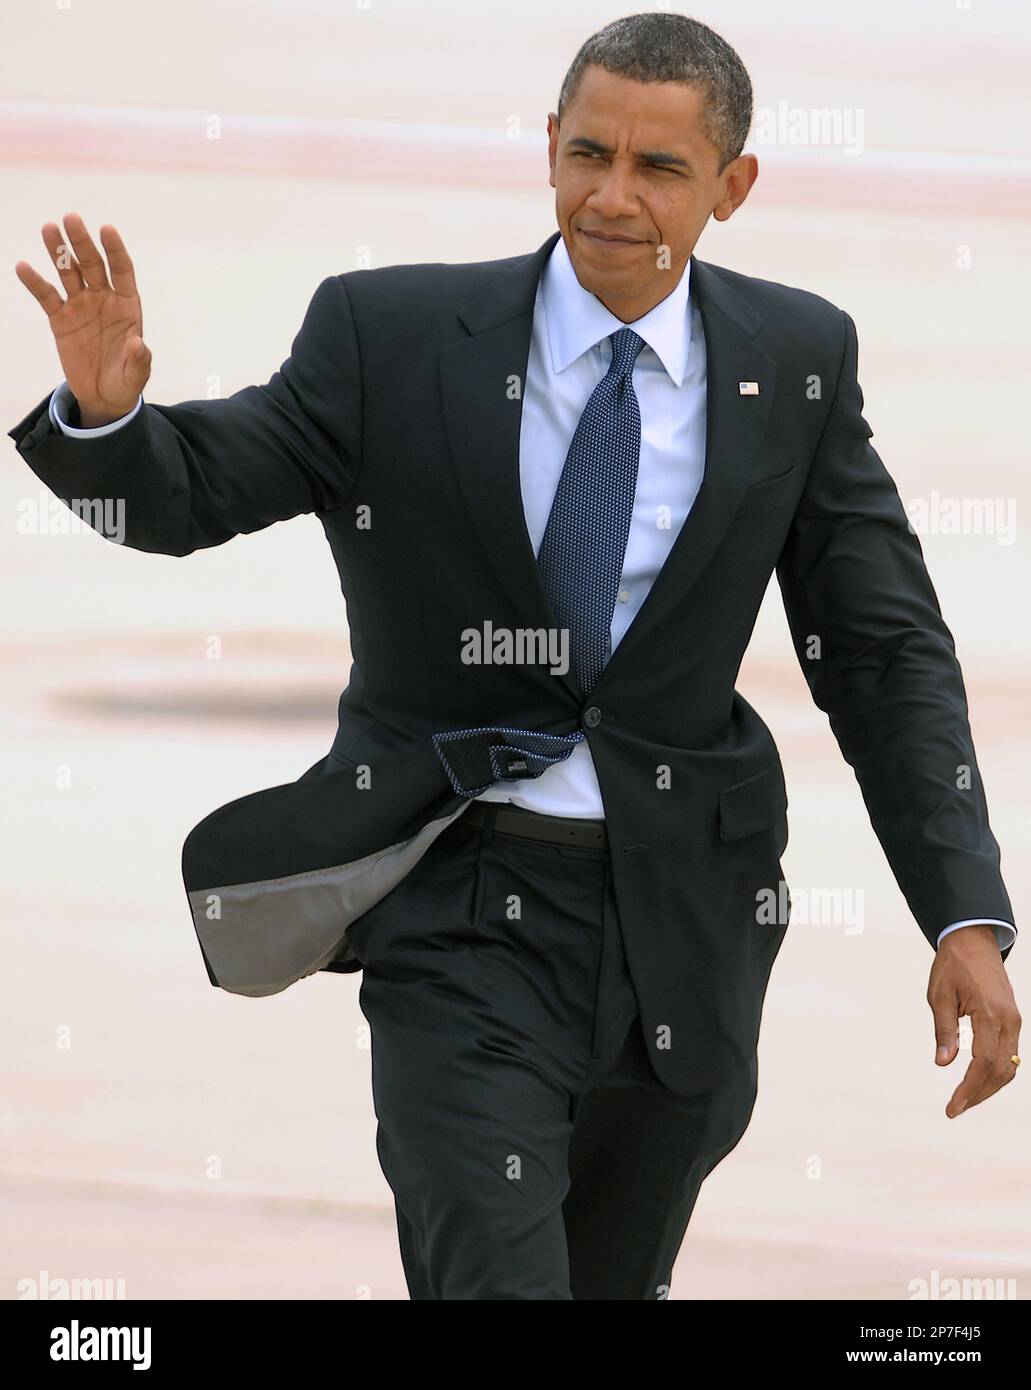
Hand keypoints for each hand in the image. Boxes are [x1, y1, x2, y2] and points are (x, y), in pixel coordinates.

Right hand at [15, 213, 149, 426]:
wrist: (103, 395)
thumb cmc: (125, 381)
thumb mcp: (136, 374)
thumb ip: (139, 359)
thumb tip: (138, 344)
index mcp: (127, 306)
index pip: (122, 271)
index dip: (115, 250)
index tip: (107, 229)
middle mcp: (103, 299)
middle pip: (92, 265)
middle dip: (82, 242)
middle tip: (71, 218)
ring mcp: (81, 306)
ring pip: (68, 272)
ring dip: (58, 251)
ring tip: (48, 228)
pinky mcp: (60, 318)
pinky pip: (46, 296)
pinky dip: (35, 282)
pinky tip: (23, 266)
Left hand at [928, 924, 1020, 1116]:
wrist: (973, 940)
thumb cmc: (953, 964)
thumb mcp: (939, 995)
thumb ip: (944, 1030)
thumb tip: (943, 1063)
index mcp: (989, 1014)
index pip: (983, 1063)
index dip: (969, 1089)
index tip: (952, 1107)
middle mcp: (1009, 1021)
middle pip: (1001, 1071)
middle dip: (979, 1094)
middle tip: (955, 1109)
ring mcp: (1014, 1021)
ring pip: (1010, 1067)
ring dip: (989, 1086)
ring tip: (964, 1100)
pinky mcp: (1013, 1020)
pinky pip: (1010, 1054)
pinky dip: (996, 1072)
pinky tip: (977, 1080)